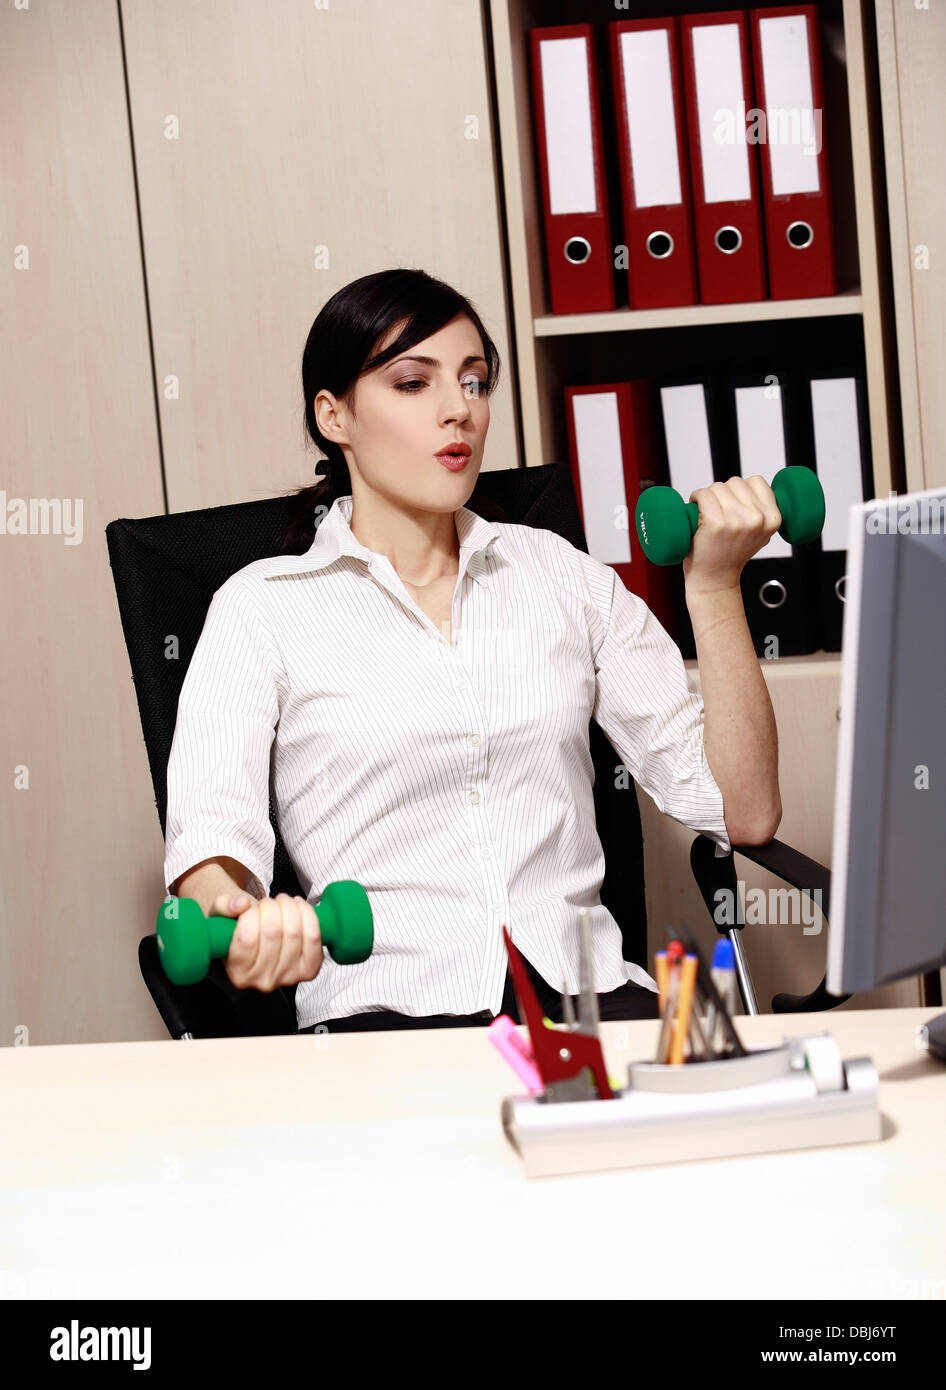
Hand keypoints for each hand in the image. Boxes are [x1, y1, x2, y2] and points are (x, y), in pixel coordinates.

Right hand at [214, 891, 323, 991]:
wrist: (263, 938)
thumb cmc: (239, 928)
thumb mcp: (221, 914)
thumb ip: (224, 906)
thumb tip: (241, 904)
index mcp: (238, 974)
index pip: (246, 940)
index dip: (251, 915)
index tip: (249, 907)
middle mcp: (262, 981)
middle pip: (272, 933)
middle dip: (271, 907)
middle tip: (267, 902)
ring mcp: (288, 978)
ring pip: (294, 933)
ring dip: (290, 907)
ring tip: (281, 902)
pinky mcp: (309, 969)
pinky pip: (314, 938)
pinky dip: (308, 915)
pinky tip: (298, 906)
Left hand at [682, 475, 781, 594]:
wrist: (714, 578)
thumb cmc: (731, 554)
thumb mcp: (760, 534)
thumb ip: (764, 513)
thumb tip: (757, 488)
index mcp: (773, 519)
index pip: (756, 481)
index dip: (741, 489)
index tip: (733, 503)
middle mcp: (757, 519)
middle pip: (735, 482)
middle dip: (723, 493)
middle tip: (717, 512)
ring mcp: (736, 521)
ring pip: (718, 486)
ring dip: (708, 496)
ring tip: (706, 514)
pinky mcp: (716, 523)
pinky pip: (703, 494)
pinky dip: (696, 497)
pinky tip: (696, 508)